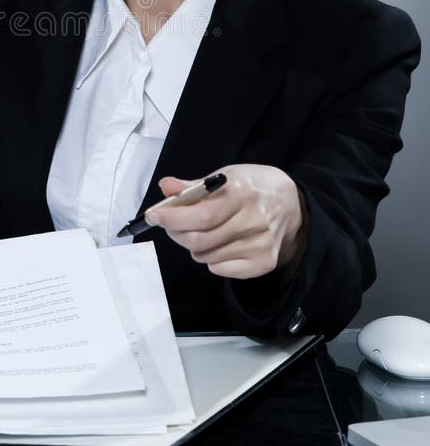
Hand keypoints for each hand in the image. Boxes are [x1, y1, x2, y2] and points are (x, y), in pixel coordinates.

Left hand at [147, 164, 306, 279]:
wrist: (290, 203)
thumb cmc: (251, 187)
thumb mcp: (224, 176)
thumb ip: (193, 185)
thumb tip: (166, 187)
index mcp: (242, 194)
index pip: (202, 215)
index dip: (173, 218)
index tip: (154, 216)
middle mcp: (254, 221)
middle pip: (200, 240)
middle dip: (176, 233)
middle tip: (171, 224)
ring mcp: (260, 245)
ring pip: (206, 257)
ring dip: (194, 245)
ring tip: (203, 230)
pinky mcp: (263, 263)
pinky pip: (220, 269)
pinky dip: (211, 259)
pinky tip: (220, 243)